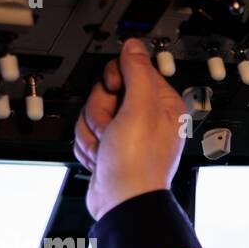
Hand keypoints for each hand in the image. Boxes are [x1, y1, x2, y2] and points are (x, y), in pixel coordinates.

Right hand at [74, 38, 187, 219]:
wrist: (122, 201)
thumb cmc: (137, 163)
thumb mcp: (140, 108)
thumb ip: (137, 72)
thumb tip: (134, 46)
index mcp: (162, 104)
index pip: (130, 70)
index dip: (116, 80)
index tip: (117, 93)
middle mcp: (146, 118)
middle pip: (105, 91)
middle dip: (100, 111)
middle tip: (112, 129)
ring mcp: (126, 134)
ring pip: (92, 112)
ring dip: (92, 131)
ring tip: (107, 148)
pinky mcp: (109, 148)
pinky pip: (86, 133)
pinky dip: (88, 146)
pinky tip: (101, 159)